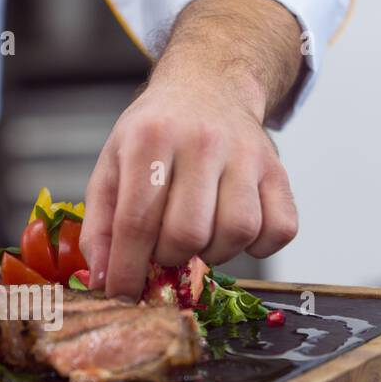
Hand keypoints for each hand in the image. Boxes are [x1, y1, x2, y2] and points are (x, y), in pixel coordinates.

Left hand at [80, 0, 302, 299]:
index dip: (127, 269)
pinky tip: (232, 231)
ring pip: (237, 233)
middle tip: (163, 249)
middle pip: (187, 233)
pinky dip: (258, 245)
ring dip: (213, 253)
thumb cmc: (154, 136)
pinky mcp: (279, 170)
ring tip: (198, 236)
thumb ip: (100, 226)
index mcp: (150, 138)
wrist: (207, 87)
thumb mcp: (111, 167)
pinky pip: (280, 229)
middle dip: (169, 258)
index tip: (122, 294)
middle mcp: (202, 141)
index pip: (136, 221)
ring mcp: (246, 154)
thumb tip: (104, 280)